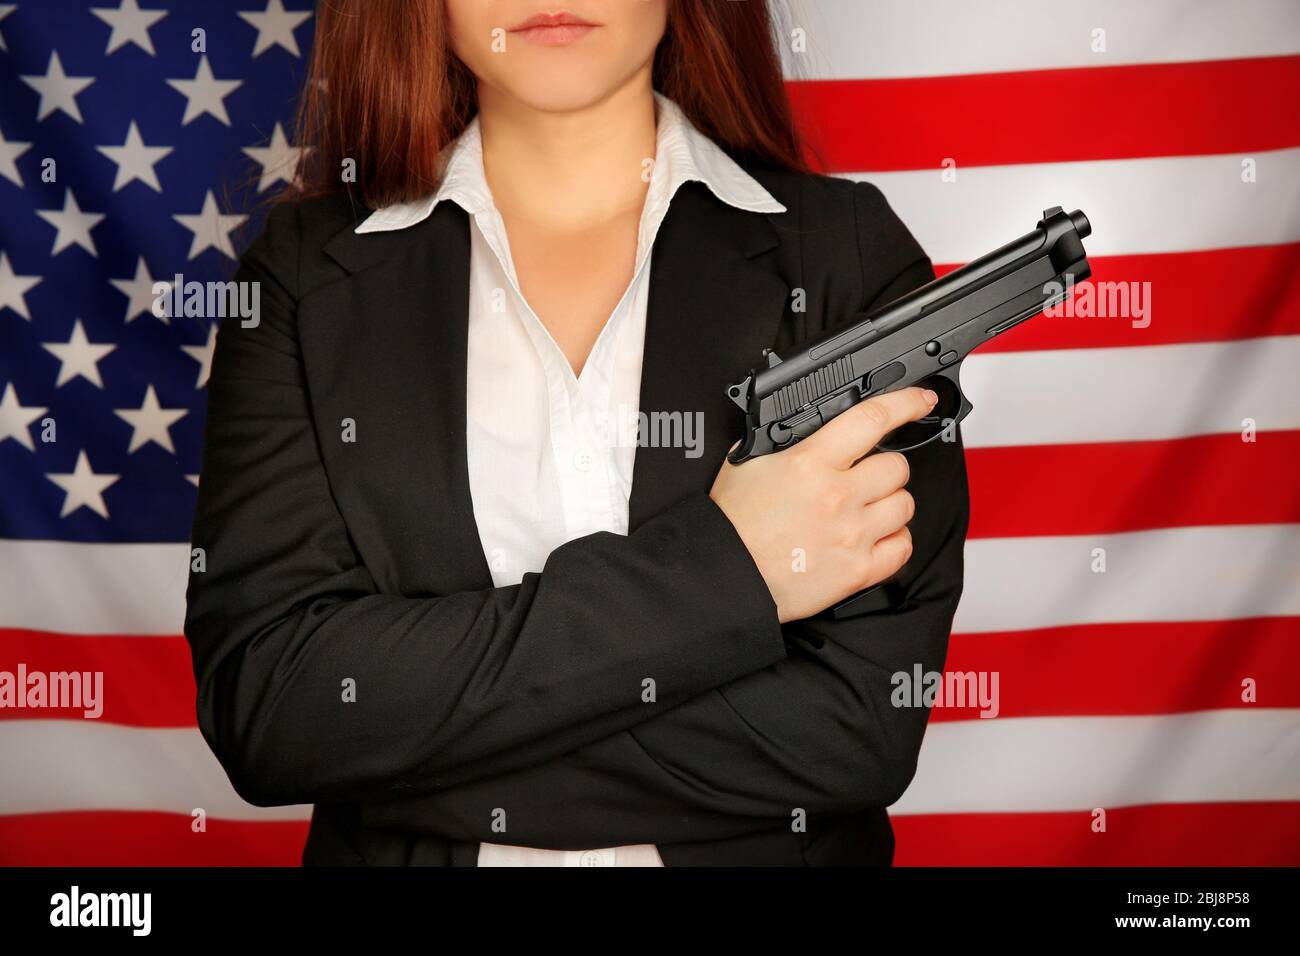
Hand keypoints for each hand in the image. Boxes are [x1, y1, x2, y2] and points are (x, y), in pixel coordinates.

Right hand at [710, 386, 938, 622]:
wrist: (724, 574)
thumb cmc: (732, 523)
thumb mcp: (747, 462)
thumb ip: (783, 441)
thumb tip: (806, 427)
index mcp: (810, 462)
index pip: (873, 419)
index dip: (905, 403)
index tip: (919, 401)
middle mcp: (838, 496)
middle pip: (897, 467)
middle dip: (884, 467)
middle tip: (866, 476)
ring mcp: (852, 534)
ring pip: (904, 504)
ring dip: (890, 502)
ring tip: (867, 508)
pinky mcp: (857, 570)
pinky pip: (902, 547)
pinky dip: (893, 540)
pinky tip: (873, 536)